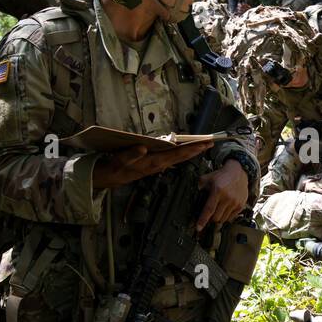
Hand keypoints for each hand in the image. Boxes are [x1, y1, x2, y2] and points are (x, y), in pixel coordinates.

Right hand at [92, 141, 213, 189]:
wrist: (111, 177)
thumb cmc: (116, 167)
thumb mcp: (121, 160)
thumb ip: (132, 154)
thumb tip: (143, 147)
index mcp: (155, 162)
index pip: (177, 154)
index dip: (192, 149)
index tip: (204, 144)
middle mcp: (159, 164)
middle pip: (182, 156)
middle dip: (197, 150)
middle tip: (211, 143)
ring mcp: (158, 165)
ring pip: (178, 157)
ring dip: (190, 151)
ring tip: (202, 146)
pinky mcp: (154, 164)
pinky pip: (171, 158)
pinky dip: (180, 153)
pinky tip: (185, 150)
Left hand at [196, 159, 248, 230]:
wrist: (238, 171)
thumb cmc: (221, 175)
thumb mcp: (207, 178)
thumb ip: (199, 187)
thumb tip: (192, 196)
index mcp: (217, 191)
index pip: (209, 209)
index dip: (202, 220)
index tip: (198, 228)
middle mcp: (228, 198)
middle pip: (216, 217)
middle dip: (210, 219)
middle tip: (208, 215)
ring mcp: (235, 202)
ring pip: (224, 219)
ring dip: (218, 218)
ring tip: (217, 210)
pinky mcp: (241, 205)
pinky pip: (231, 218)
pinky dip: (226, 216)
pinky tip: (224, 209)